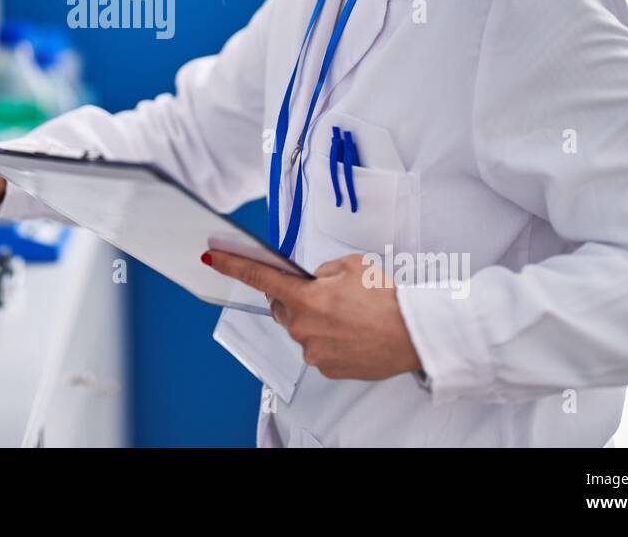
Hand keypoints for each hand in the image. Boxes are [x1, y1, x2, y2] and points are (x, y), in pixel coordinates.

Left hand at [204, 250, 422, 380]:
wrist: (414, 333)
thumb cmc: (387, 299)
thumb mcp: (351, 266)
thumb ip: (321, 271)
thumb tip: (311, 280)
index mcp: (305, 297)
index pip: (259, 278)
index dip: (232, 266)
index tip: (212, 259)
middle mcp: (303, 327)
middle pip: (282, 307)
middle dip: (295, 298)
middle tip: (326, 294)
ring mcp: (313, 351)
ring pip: (301, 329)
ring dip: (316, 320)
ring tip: (349, 316)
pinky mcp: (325, 368)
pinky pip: (316, 348)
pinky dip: (328, 339)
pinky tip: (351, 332)